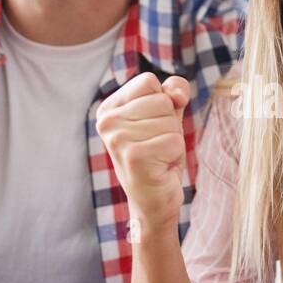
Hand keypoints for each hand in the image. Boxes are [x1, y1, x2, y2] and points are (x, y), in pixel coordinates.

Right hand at [97, 72, 189, 233]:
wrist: (153, 200)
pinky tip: (160, 167)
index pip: (148, 82)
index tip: (153, 126)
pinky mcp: (134, 157)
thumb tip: (176, 94)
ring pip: (170, 121)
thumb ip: (173, 93)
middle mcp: (106, 122)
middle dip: (170, 124)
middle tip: (157, 146)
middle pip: (162, 101)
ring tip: (158, 156)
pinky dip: (174, 154)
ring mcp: (117, 139)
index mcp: (108, 108)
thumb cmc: (159, 154)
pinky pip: (174, 141)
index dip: (162, 101)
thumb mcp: (167, 117)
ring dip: (172, 140)